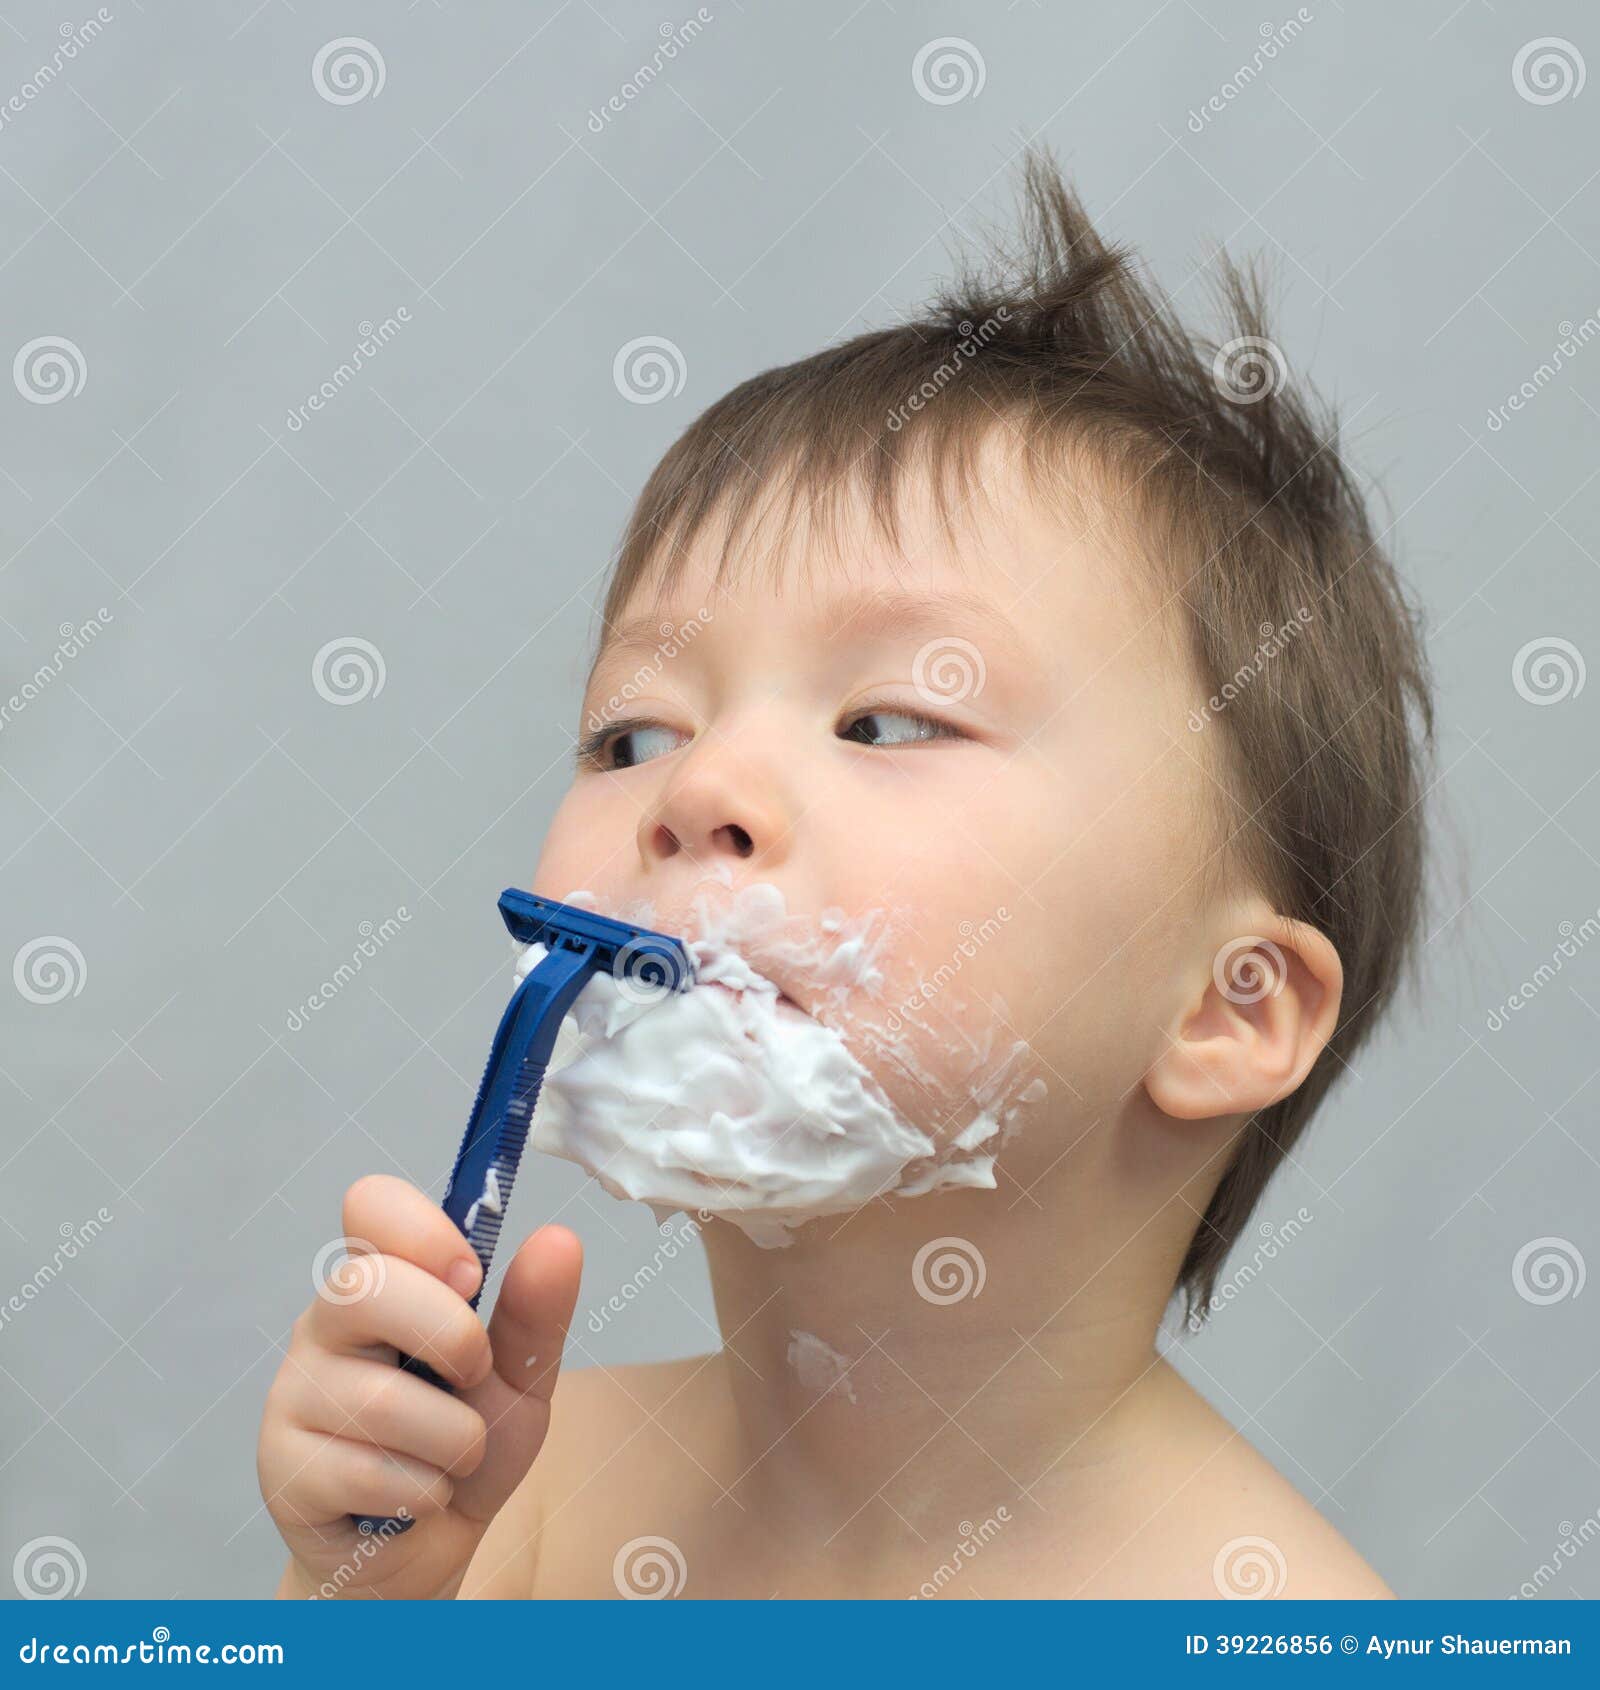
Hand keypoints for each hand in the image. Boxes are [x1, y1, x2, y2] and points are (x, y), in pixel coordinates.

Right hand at [256, 1174, 580, 1598]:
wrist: (429, 1549)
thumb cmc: (468, 1441)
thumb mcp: (522, 1373)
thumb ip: (536, 1309)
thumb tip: (560, 1239)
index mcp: (382, 1278)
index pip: (370, 1204)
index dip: (422, 1229)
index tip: (471, 1274)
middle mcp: (327, 1324)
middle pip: (367, 1286)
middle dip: (452, 1338)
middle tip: (475, 1376)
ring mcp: (295, 1394)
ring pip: (384, 1399)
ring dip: (455, 1440)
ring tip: (454, 1455)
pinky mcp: (283, 1468)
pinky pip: (370, 1471)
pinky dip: (424, 1491)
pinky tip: (416, 1495)